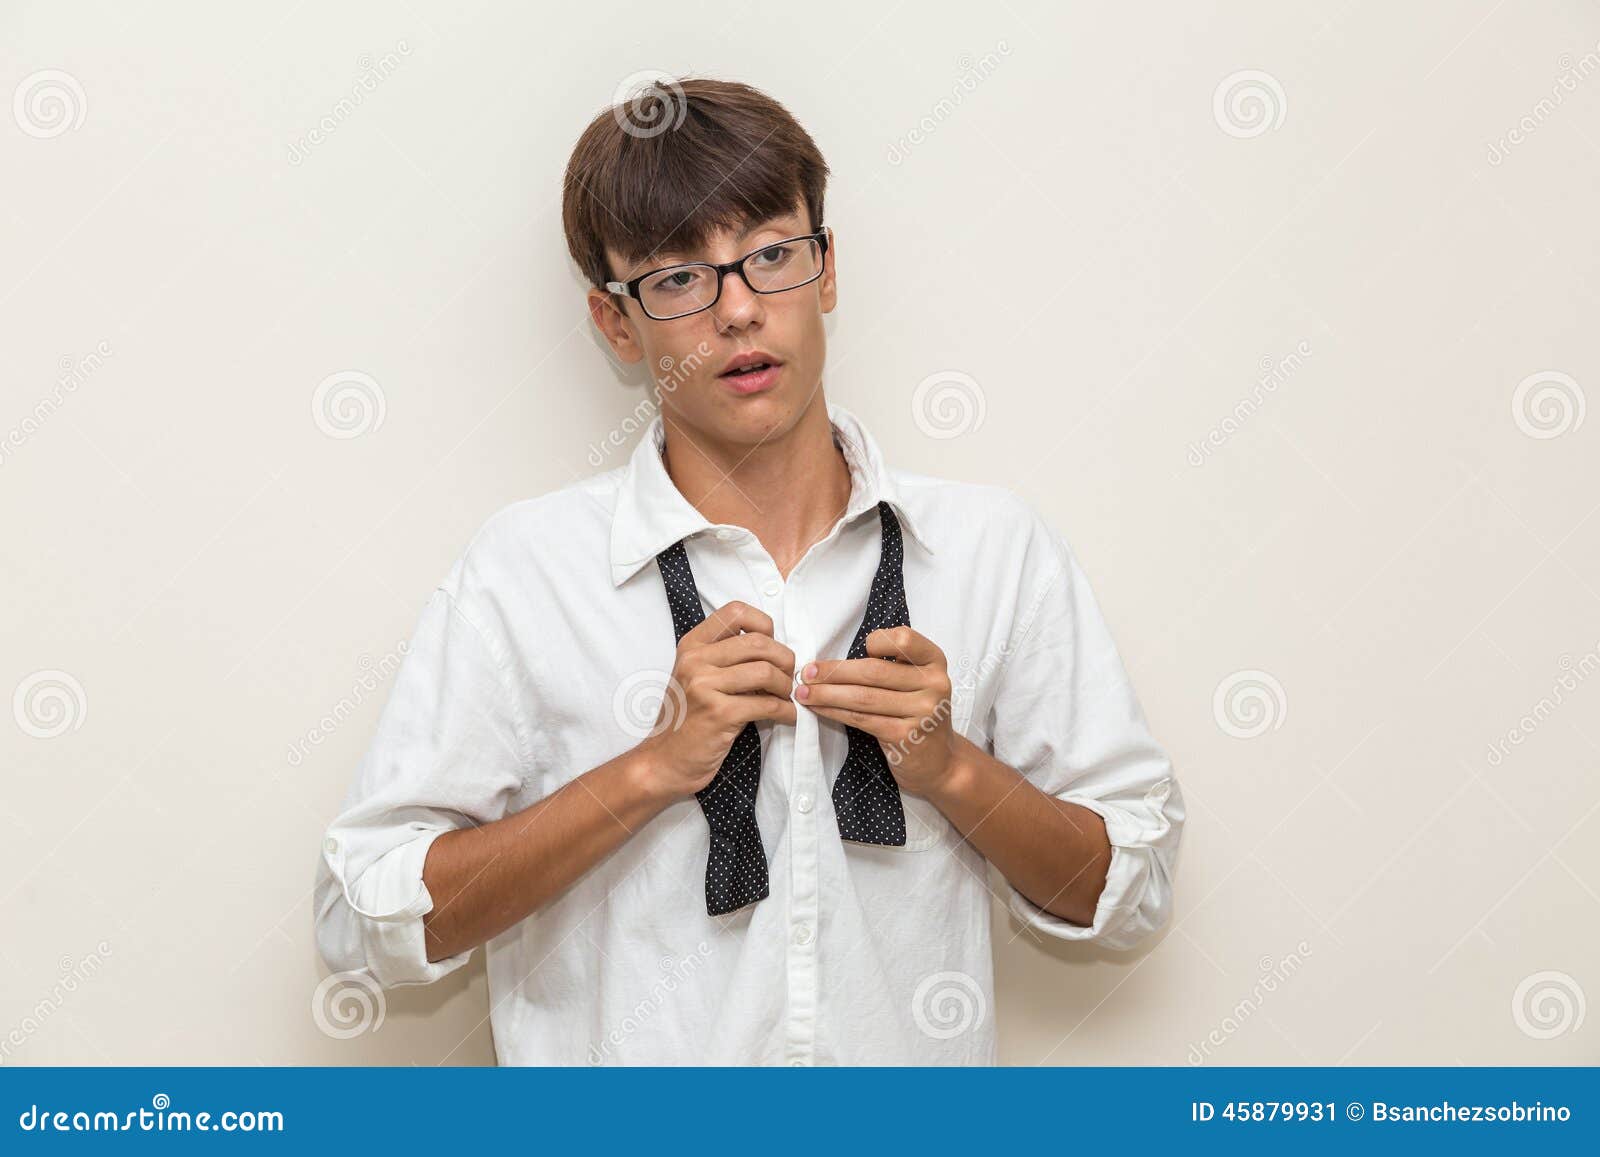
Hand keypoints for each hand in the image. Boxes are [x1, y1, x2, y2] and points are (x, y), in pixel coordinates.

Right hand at [635, 601, 796, 800]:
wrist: (665, 760)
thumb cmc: (687, 719)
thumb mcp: (697, 677)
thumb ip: (725, 657)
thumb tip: (774, 647)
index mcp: (692, 645)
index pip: (736, 612)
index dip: (764, 625)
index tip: (771, 646)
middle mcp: (695, 660)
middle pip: (758, 642)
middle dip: (784, 659)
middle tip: (788, 677)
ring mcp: (705, 686)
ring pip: (766, 672)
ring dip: (785, 686)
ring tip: (785, 697)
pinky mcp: (719, 714)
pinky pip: (767, 705)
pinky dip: (786, 711)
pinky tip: (787, 716)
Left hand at [794, 626, 957, 797]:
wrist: (940, 761)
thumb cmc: (917, 714)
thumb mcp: (916, 683)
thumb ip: (892, 666)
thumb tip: (833, 662)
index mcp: (934, 662)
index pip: (903, 639)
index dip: (876, 641)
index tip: (856, 651)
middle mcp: (934, 684)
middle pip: (874, 671)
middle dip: (833, 671)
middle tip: (805, 672)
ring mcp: (922, 712)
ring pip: (863, 696)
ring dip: (826, 693)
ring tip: (803, 692)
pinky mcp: (905, 736)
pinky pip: (860, 718)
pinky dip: (834, 712)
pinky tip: (818, 708)